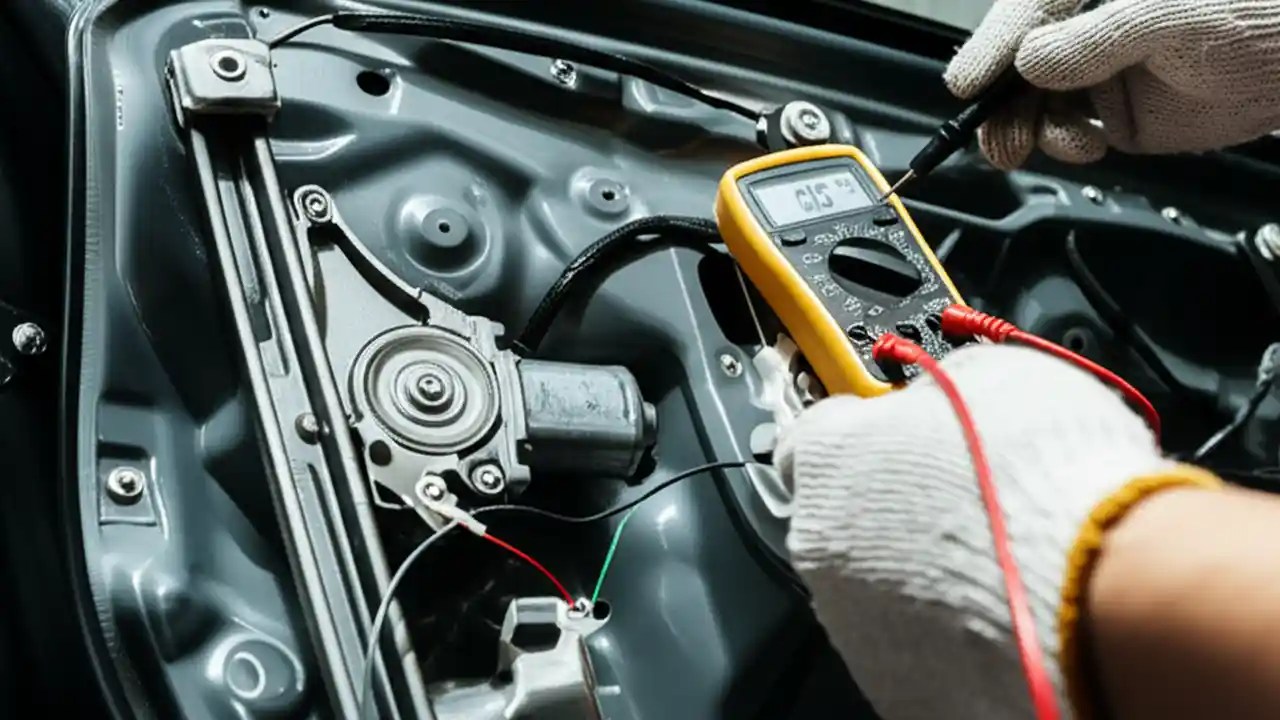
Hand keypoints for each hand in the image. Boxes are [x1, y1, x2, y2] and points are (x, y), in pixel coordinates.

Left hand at [775, 344, 1218, 718]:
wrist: (1106, 590)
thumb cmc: (1052, 478)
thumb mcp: (993, 375)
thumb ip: (941, 388)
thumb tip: (941, 393)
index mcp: (831, 458)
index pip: (814, 435)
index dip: (862, 431)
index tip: (893, 433)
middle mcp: (824, 544)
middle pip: (840, 515)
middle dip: (889, 505)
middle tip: (961, 501)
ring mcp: (854, 620)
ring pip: (873, 584)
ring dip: (914, 570)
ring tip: (994, 562)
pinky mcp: (894, 683)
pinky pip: (909, 643)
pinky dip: (941, 630)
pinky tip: (997, 613)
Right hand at [945, 0, 1279, 168]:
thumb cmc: (1257, 15)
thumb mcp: (1167, 16)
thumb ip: (1095, 40)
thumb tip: (1030, 61)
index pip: (1029, 11)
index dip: (994, 44)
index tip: (968, 80)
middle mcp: (1089, 31)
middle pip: (1018, 63)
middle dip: (998, 99)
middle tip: (991, 132)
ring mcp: (1100, 75)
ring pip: (1035, 103)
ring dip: (1025, 129)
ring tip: (1030, 145)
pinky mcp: (1115, 115)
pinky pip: (1067, 134)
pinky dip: (1062, 146)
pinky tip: (1083, 145)